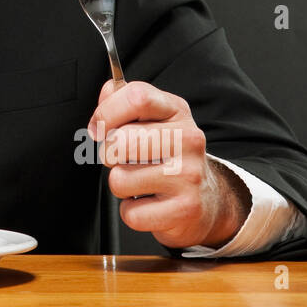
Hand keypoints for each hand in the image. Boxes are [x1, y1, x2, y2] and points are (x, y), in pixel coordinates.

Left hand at [89, 80, 249, 249]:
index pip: (136, 97)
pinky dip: (131, 212)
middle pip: (121, 141)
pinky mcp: (185, 209)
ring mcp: (188, 174)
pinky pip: (131, 213)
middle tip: (123, 160)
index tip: (99, 128)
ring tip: (140, 181)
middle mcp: (187, 139)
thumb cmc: (169, 155)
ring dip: (120, 185)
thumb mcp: (153, 118)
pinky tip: (149, 202)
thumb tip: (107, 93)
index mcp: (176, 111)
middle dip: (109, 155)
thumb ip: (123, 100)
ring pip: (119, 180)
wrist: (207, 198)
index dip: (106, 113)